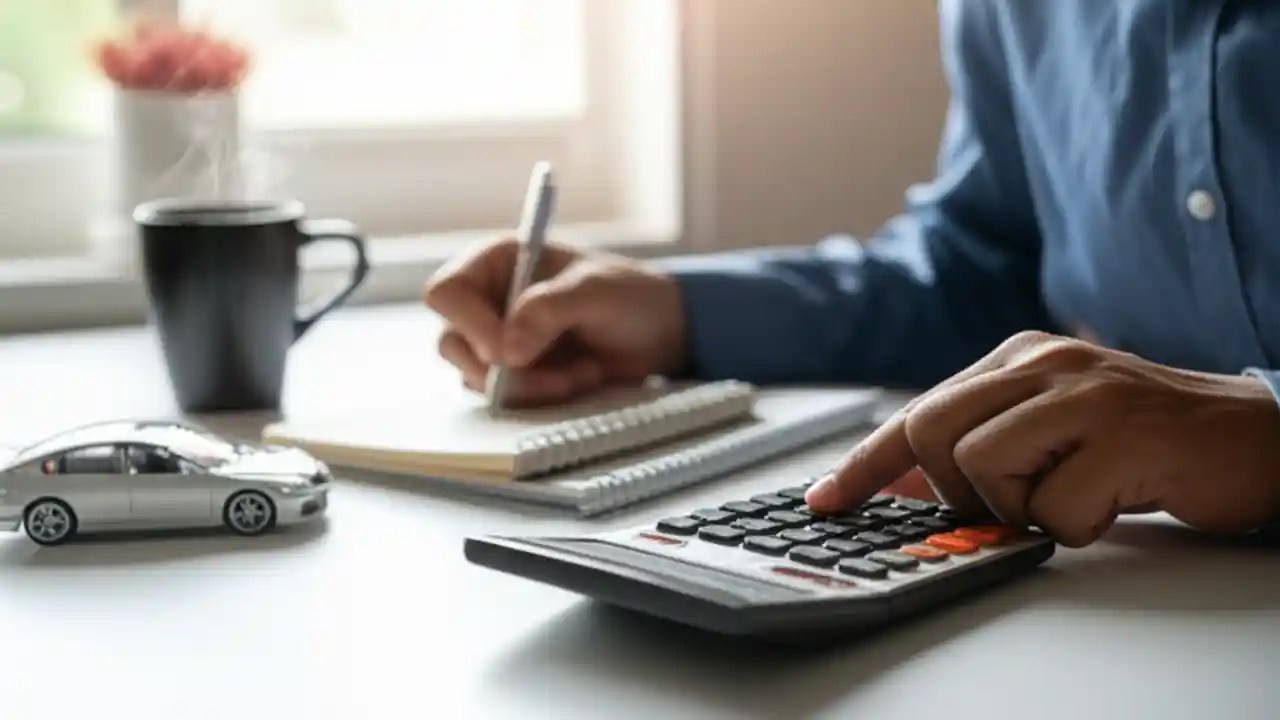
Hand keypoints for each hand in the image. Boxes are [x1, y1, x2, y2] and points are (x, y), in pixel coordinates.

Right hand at [424, 238, 687, 404]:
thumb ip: (549, 309)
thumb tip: (507, 349)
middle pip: (453, 343)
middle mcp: (488, 300)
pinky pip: (503, 398)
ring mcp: (497, 341)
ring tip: (582, 373)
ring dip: (530, 387)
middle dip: (504, 370)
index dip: (467, 324)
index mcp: (499, 262)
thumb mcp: (596, 292)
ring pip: (476, 378)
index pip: (448, 292)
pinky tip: (579, 379)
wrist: (660, 333)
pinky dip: (540, 398)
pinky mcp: (513, 375)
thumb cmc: (630, 296)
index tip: (504, 354)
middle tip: (555, 377)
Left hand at [806, 331, 1279, 545]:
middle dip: (952, 487)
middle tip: (1009, 500)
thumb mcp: (1050, 428)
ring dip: (1022, 506)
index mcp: (1016, 357)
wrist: (1253, 438)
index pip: (917, 412)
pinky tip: (1114, 501)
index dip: (865, 463)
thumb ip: (982, 443)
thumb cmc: (1142, 441)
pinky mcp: (1123, 436)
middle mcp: (1043, 363)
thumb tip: (899, 486)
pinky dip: (1076, 525)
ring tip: (1075, 493)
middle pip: (931, 431)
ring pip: (983, 467)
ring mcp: (1084, 393)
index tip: (826, 500)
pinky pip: (1054, 508)